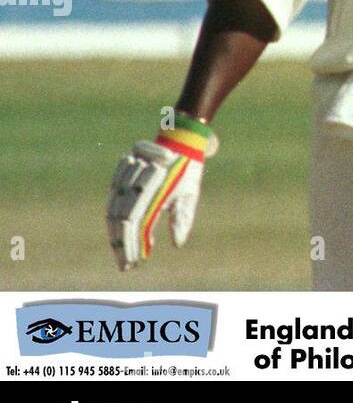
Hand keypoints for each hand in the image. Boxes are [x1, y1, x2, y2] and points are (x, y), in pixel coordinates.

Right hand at [106, 113, 216, 270]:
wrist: (180, 137)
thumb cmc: (188, 168)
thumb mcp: (191, 192)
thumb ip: (183, 216)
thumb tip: (177, 243)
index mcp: (159, 183)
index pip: (140, 221)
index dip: (135, 243)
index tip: (136, 262)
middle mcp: (138, 179)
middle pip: (123, 217)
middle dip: (122, 243)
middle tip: (126, 265)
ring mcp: (128, 172)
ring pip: (112, 208)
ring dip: (114, 234)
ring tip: (120, 254)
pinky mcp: (121, 170)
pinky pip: (111, 197)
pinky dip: (112, 218)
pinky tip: (117, 235)